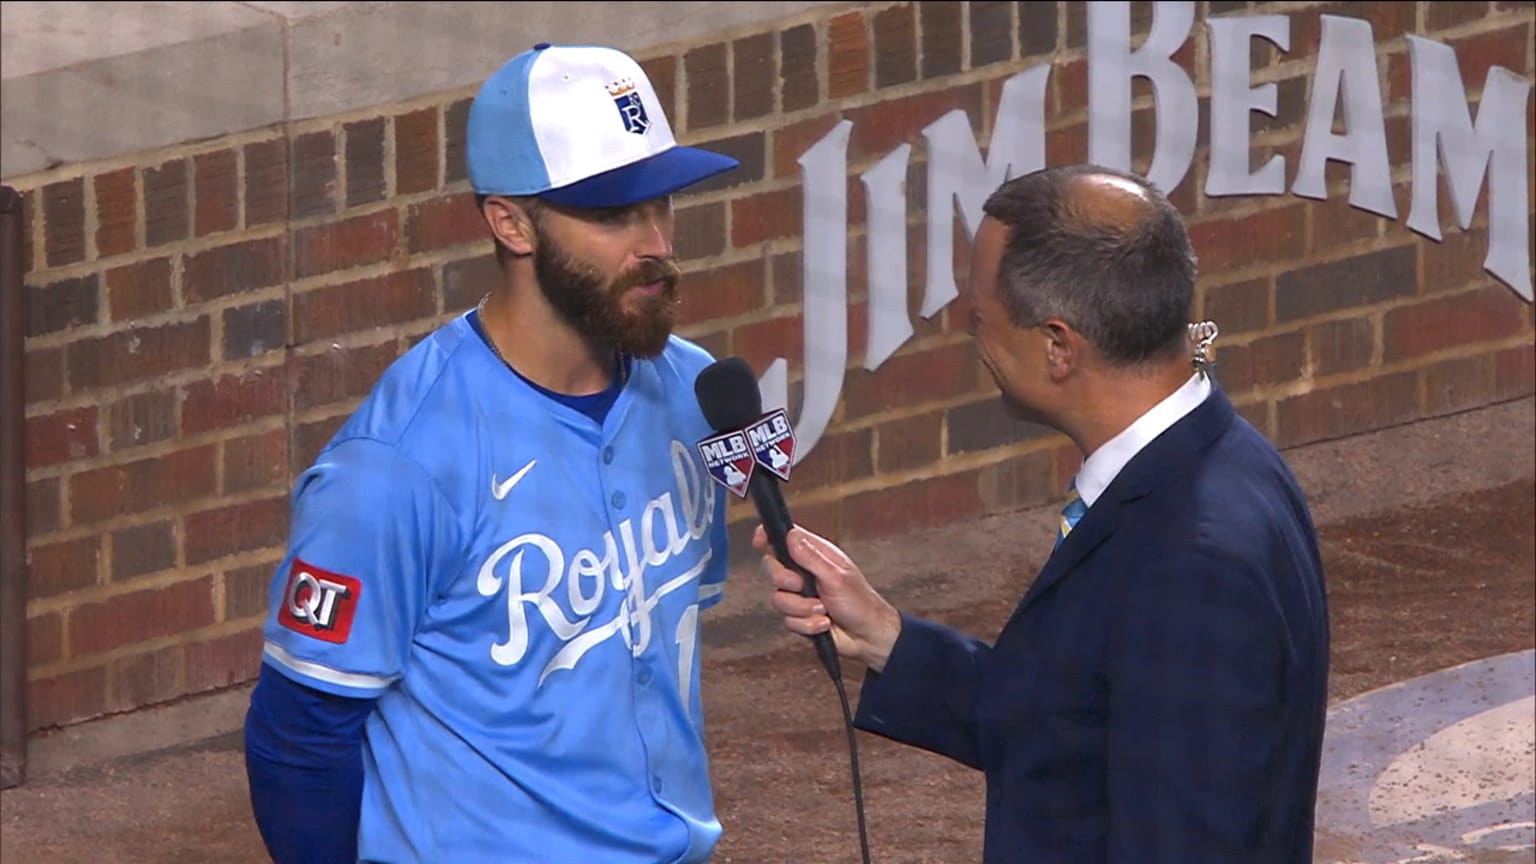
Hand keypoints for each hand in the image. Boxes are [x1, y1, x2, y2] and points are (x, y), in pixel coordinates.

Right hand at [754, 525, 902, 673]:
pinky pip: (788, 620)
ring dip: (802, 608)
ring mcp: (800, 596)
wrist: (868, 637)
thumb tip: (791, 535)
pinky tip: (824, 623)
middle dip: (784, 580)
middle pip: (772, 568)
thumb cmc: (861, 603)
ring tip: (822, 610)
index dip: (768, 536)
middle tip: (800, 585)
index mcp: (815, 555)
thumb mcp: (836, 576)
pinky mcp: (799, 617)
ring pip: (778, 599)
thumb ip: (811, 557)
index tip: (759, 540)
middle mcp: (804, 573)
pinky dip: (807, 624)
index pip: (784, 538)